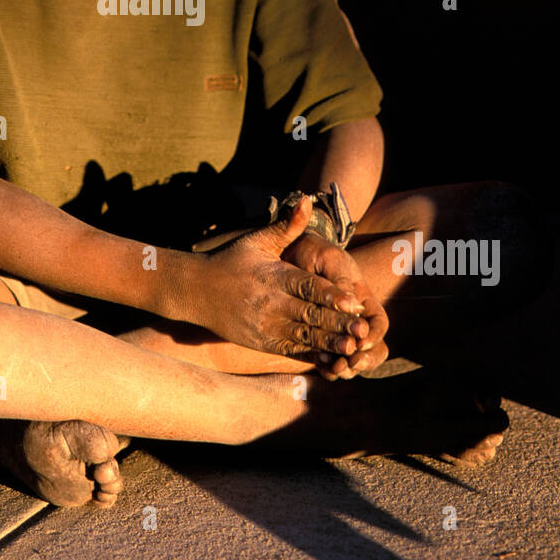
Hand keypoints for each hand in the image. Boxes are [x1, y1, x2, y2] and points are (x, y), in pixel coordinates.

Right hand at [191, 197, 373, 359]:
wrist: (195, 290)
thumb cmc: (231, 261)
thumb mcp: (258, 240)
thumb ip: (287, 225)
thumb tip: (307, 198)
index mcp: (275, 276)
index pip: (308, 287)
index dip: (332, 295)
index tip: (355, 302)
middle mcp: (272, 303)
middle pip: (311, 315)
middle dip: (338, 324)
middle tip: (364, 331)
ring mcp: (266, 326)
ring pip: (303, 337)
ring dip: (329, 344)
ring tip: (353, 350)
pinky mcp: (262, 342)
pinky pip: (290, 350)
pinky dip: (310, 355)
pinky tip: (331, 361)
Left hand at [281, 228, 388, 379]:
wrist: (289, 251)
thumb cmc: (313, 251)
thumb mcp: (328, 259)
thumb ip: (340, 281)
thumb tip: (353, 306)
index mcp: (362, 298)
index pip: (378, 323)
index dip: (374, 336)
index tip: (360, 342)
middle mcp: (352, 318)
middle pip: (371, 348)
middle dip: (364, 359)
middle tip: (349, 363)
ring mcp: (335, 329)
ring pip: (350, 357)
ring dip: (346, 367)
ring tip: (335, 369)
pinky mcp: (315, 336)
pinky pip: (327, 358)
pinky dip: (327, 366)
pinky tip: (320, 366)